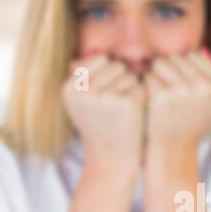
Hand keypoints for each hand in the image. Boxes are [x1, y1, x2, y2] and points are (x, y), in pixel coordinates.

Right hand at [61, 54, 145, 173]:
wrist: (111, 159)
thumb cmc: (99, 125)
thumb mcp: (81, 101)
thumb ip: (84, 75)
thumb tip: (101, 52)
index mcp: (69, 87)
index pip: (100, 59)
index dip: (109, 74)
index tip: (106, 94)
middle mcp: (84, 91)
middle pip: (116, 65)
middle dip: (121, 81)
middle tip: (115, 105)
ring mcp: (104, 97)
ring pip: (130, 75)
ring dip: (131, 89)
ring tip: (122, 111)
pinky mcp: (126, 104)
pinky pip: (140, 87)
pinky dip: (141, 98)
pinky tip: (132, 115)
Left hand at [143, 49, 210, 172]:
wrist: (173, 153)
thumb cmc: (188, 124)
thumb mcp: (209, 102)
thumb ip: (210, 77)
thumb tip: (203, 50)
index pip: (194, 56)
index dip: (181, 68)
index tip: (178, 86)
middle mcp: (205, 85)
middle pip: (177, 57)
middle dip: (167, 70)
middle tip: (165, 91)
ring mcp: (184, 89)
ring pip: (161, 62)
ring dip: (155, 75)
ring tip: (158, 94)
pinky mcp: (163, 95)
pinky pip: (148, 75)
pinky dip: (145, 85)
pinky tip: (149, 100)